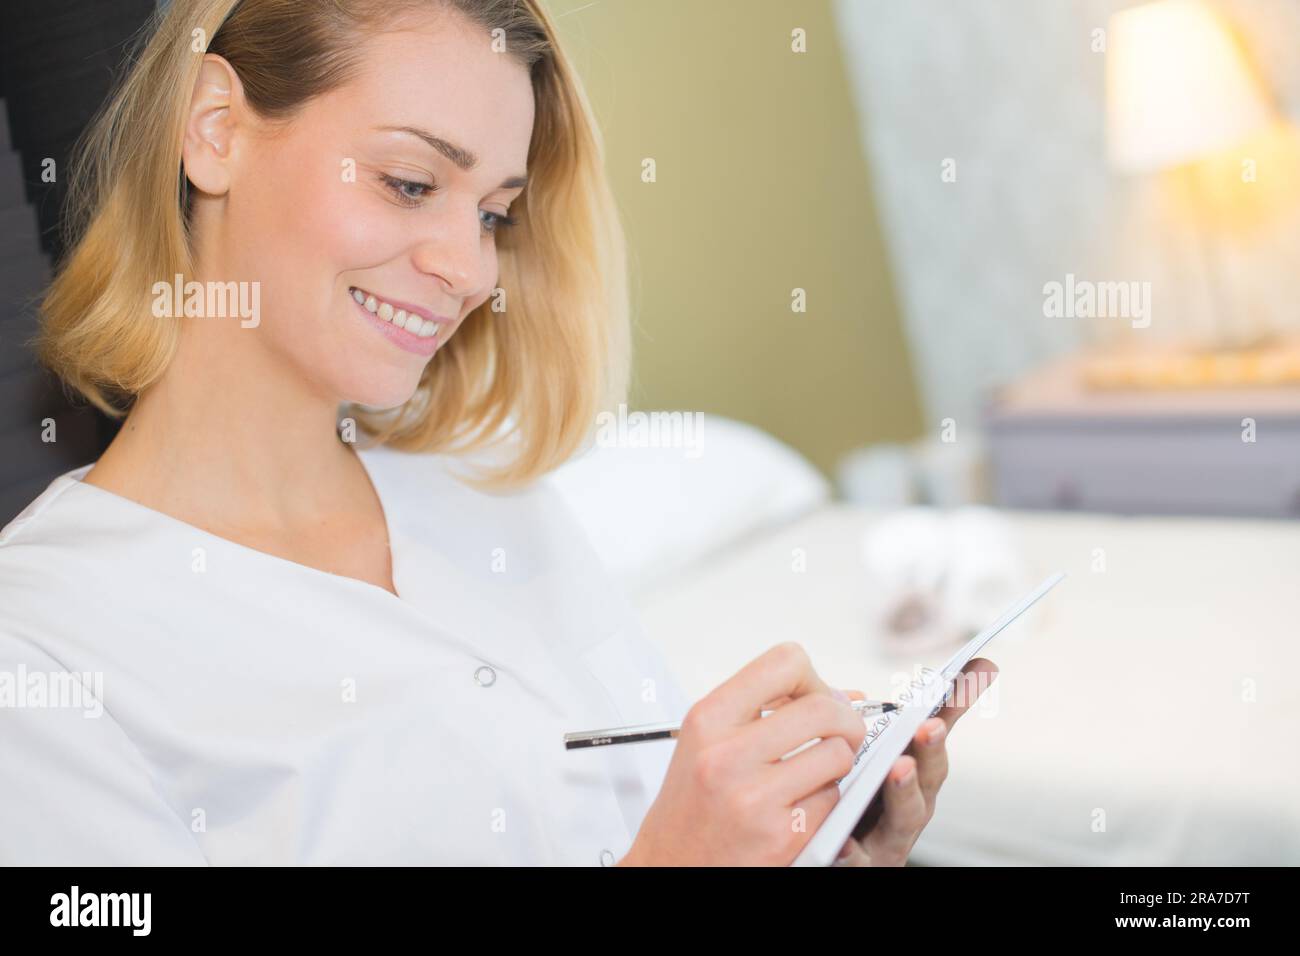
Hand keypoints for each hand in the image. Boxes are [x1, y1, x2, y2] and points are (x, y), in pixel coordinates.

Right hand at [621, 642, 865, 865]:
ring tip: (814, 771)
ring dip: (837, 762)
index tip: (815, 696)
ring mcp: (755, 798)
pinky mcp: (781, 836)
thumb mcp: (709, 740)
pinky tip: (798, 804)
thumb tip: (846, 694)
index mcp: (709, 719)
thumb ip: (767, 709)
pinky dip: (825, 800)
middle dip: (846, 719)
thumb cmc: (691, 803)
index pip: (785, 664)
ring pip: (837, 754)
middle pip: (822, 709)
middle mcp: (727, 755)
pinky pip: (832, 799)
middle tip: (841, 732)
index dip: (813, 678)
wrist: (671, 863)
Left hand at [832, 658, 997, 866]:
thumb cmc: (852, 806)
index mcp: (912, 774)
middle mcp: (911, 806)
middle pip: (930, 773)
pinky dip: (855, 852)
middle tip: (930, 723)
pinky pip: (858, 860)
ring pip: (905, 817)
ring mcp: (891, 839)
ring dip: (906, 791)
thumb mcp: (860, 760)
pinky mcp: (864, 865)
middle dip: (932, 747)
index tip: (972, 669)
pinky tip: (846, 842)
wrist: (832, 856)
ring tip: (900, 767)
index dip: (954, 702)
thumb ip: (859, 729)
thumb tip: (858, 695)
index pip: (935, 732)